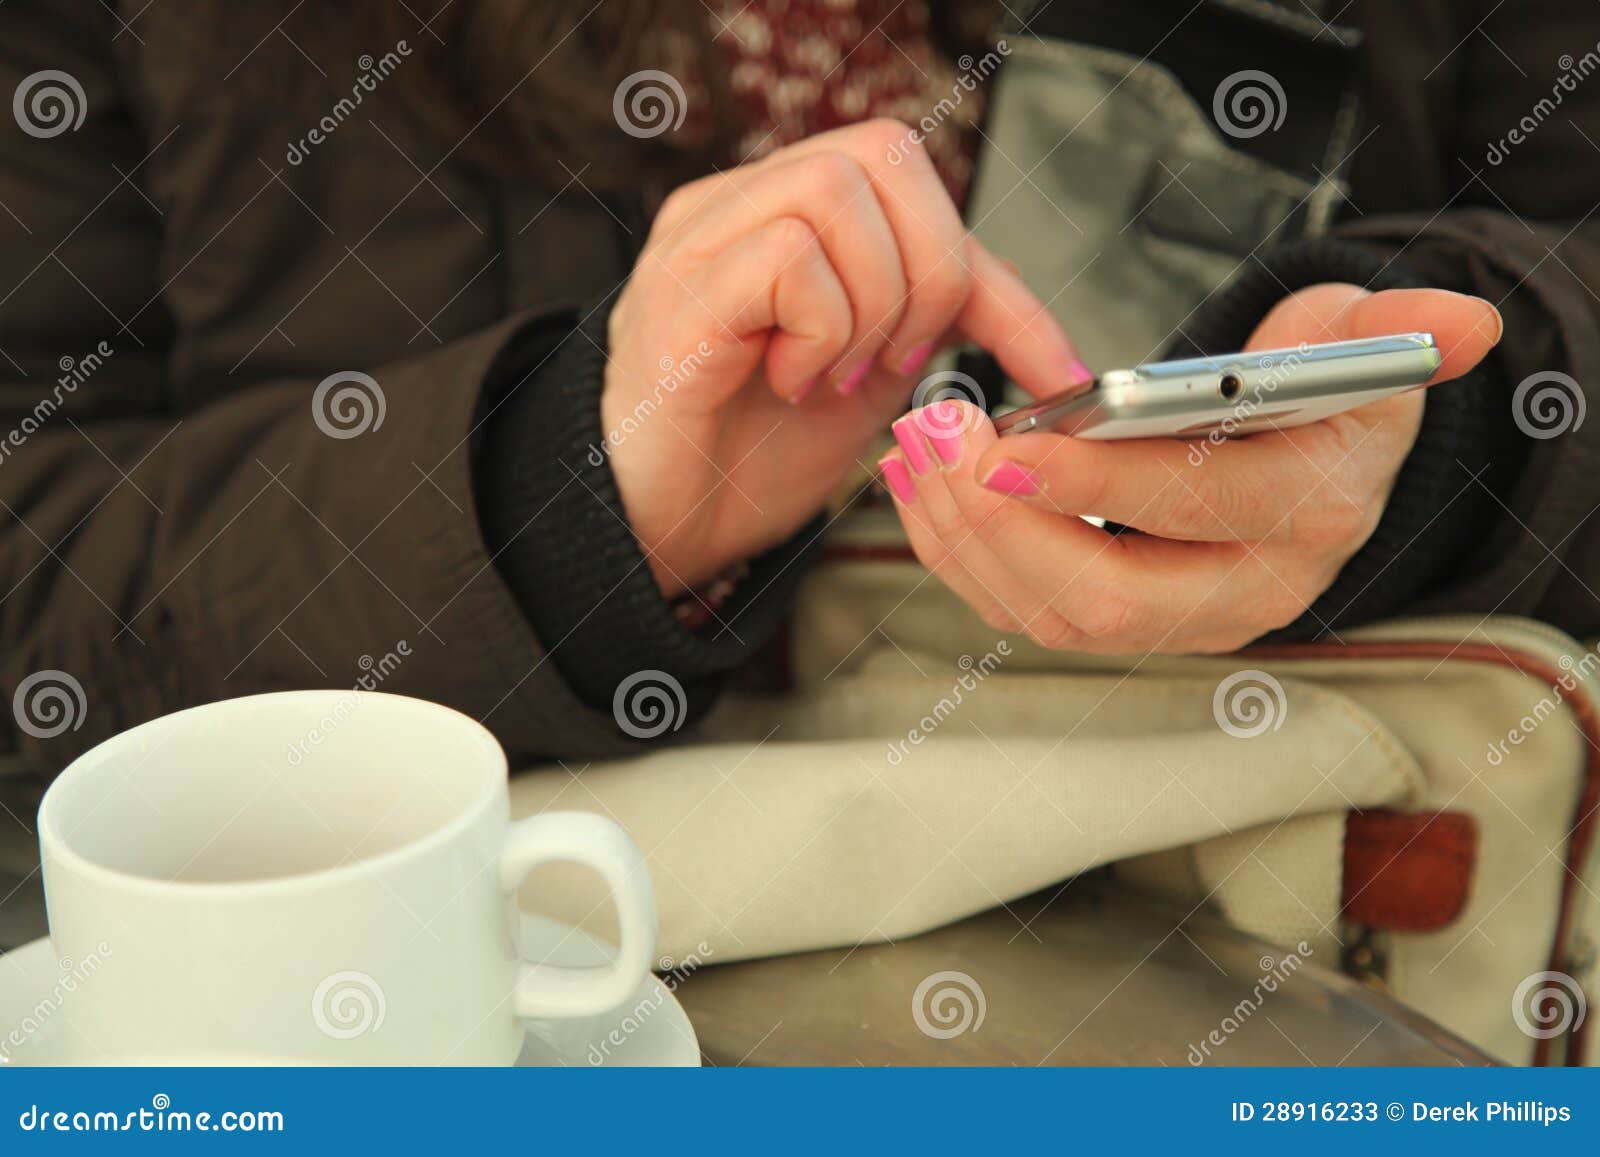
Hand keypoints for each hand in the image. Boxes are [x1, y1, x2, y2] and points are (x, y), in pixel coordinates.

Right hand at [601, 119, 1085, 596]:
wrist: (660, 528)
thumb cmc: (748, 455)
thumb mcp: (865, 381)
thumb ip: (919, 321)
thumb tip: (1011, 299)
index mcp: (784, 214)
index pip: (920, 191)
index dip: (1001, 282)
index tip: (1058, 371)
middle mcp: (736, 205)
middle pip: (884, 154)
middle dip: (931, 272)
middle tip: (897, 364)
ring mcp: (698, 239)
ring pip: (837, 194)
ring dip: (870, 305)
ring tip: (832, 377)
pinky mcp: (677, 291)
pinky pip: (786, 256)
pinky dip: (818, 330)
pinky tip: (787, 381)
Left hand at [878, 283, 1501, 652]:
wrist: (1305, 453)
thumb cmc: (1319, 385)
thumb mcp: (1361, 340)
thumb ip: (1395, 325)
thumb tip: (1461, 321)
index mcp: (1312, 517)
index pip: (1200, 511)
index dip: (1103, 484)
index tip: (1011, 444)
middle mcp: (1250, 593)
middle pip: (1110, 598)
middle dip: (1007, 527)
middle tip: (939, 445)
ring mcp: (1181, 623)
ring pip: (1055, 617)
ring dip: (966, 542)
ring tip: (913, 454)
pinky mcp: (1125, 626)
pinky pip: (1028, 612)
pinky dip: (962, 557)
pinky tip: (920, 490)